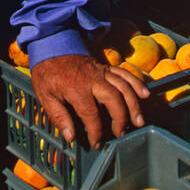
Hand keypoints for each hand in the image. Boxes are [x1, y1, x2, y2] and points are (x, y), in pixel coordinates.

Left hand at [29, 54, 149, 150]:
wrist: (52, 46)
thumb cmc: (48, 73)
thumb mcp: (45, 95)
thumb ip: (58, 116)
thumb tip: (70, 137)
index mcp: (76, 88)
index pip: (90, 113)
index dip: (95, 131)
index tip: (97, 143)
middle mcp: (92, 79)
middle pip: (113, 99)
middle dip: (120, 118)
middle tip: (121, 133)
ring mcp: (102, 71)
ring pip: (124, 86)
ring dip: (134, 104)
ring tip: (139, 121)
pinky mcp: (106, 67)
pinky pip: (125, 73)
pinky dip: (137, 83)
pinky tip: (145, 95)